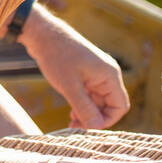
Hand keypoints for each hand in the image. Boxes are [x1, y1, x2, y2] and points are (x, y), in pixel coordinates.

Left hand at [23, 11, 129, 129]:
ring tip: (71, 122)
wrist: (42, 34)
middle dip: (94, 118)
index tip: (88, 128)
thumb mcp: (69, 86)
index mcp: (109, 76)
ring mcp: (95, 74)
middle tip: (75, 127)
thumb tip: (96, 127)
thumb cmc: (57, 57)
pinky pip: (89, 94)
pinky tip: (71, 113)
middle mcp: (106, 75)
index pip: (119, 106)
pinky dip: (82, 104)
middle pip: (109, 105)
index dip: (107, 120)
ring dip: (87, 113)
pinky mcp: (85, 74)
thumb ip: (84, 108)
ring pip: (98, 101)